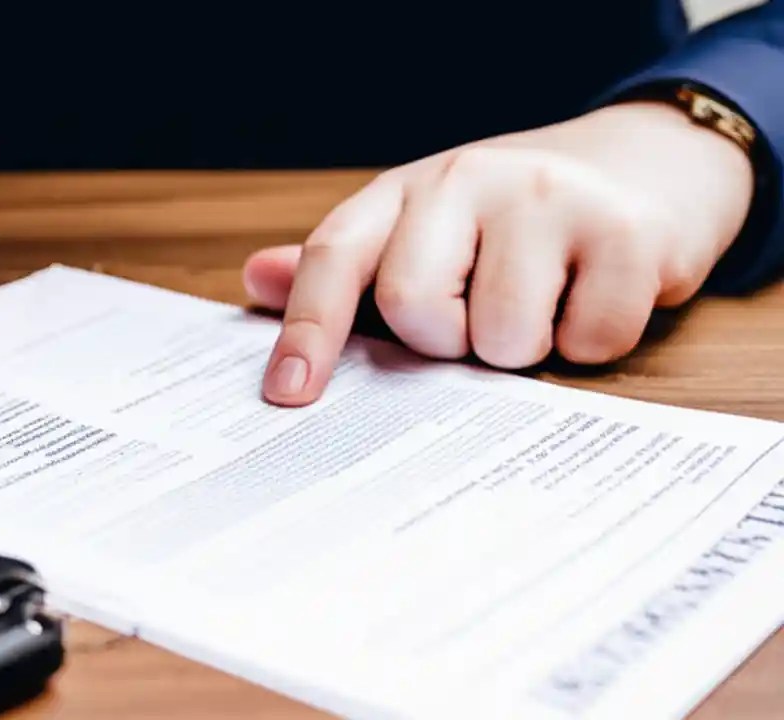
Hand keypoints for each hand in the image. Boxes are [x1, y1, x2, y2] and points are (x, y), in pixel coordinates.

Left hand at [243, 101, 754, 405]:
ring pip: (505, 337)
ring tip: (542, 308)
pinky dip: (591, 345)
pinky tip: (592, 300)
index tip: (289, 395)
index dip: (307, 329)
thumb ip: (345, 269)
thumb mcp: (421, 231)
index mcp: (404, 192)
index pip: (336, 257)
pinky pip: (590, 342)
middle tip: (477, 322)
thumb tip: (257, 278)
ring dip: (523, 350)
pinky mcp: (625, 230)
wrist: (641, 164)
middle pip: (414, 308)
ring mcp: (547, 198)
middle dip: (445, 343)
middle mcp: (466, 180)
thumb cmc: (509, 222)